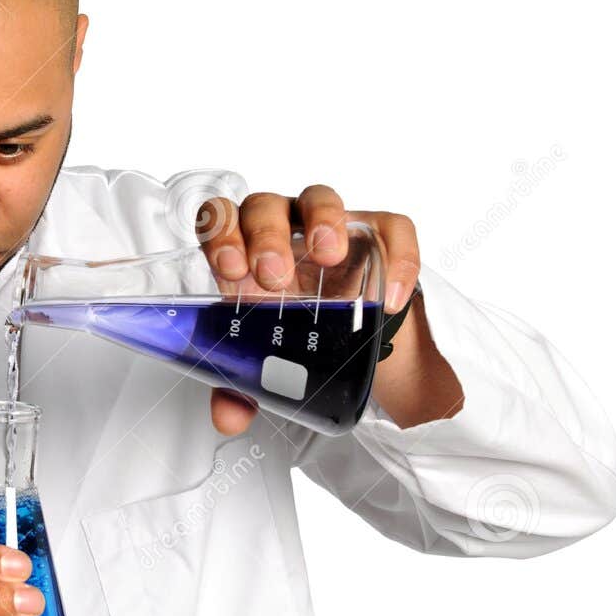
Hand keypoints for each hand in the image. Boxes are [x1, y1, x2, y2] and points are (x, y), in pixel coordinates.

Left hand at [194, 185, 425, 434]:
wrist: (352, 334)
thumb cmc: (295, 329)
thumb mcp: (265, 357)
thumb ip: (240, 386)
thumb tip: (229, 417)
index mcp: (243, 254)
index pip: (219, 219)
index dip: (219, 232)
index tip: (230, 268)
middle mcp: (282, 231)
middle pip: (264, 206)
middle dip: (266, 234)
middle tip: (275, 276)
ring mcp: (331, 227)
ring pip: (319, 198)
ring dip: (321, 220)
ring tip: (328, 257)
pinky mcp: (378, 234)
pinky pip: (391, 228)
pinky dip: (396, 256)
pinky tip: (392, 295)